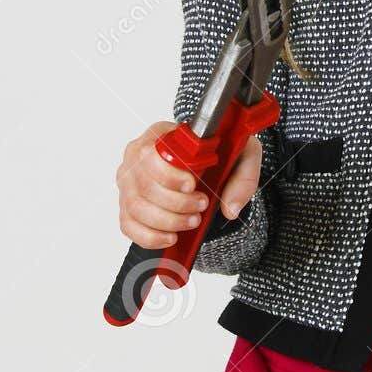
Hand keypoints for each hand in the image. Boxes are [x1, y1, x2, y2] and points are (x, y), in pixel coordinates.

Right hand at [116, 122, 262, 252]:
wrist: (208, 159)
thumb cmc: (217, 151)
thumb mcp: (241, 154)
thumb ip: (243, 177)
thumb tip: (230, 208)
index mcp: (159, 135)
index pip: (150, 155)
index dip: (169, 175)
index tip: (192, 185)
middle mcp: (137, 157)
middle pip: (144, 186)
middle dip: (176, 204)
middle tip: (201, 206)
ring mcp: (129, 182)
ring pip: (136, 208)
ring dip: (167, 221)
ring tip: (192, 221)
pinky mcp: (127, 204)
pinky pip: (129, 225)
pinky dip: (150, 237)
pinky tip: (171, 237)